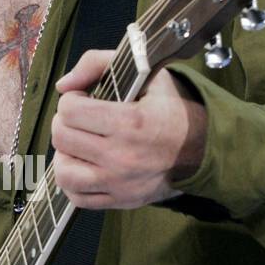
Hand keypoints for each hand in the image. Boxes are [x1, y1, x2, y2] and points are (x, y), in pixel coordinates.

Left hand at [52, 50, 206, 207]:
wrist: (202, 148)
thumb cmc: (172, 108)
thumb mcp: (146, 72)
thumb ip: (98, 63)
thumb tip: (63, 85)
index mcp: (130, 123)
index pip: (70, 111)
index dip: (71, 100)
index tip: (83, 99)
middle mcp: (122, 157)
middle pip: (62, 138)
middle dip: (64, 122)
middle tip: (79, 120)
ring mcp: (120, 183)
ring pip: (64, 172)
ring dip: (64, 154)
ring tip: (77, 145)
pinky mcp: (120, 200)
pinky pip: (77, 197)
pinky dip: (72, 182)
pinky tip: (83, 166)